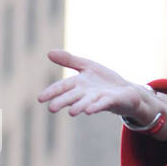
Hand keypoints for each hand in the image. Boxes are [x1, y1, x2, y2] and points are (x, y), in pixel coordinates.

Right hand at [37, 49, 155, 120]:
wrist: (126, 92)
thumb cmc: (104, 81)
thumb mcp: (87, 66)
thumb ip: (69, 60)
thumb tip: (48, 53)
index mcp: (79, 84)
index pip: (62, 87)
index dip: (52, 92)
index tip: (40, 99)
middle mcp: (86, 93)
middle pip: (73, 96)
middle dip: (63, 102)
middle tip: (51, 108)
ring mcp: (99, 98)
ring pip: (87, 102)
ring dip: (80, 107)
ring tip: (72, 112)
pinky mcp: (112, 101)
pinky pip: (103, 103)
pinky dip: (96, 106)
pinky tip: (89, 111)